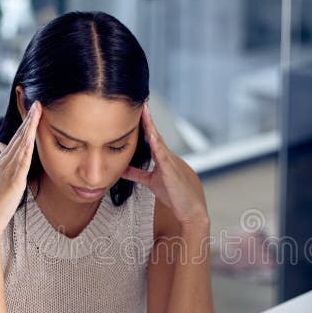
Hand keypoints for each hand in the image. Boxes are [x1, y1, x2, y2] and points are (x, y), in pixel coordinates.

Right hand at [0, 101, 41, 237]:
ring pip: (21, 145)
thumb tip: (3, 145)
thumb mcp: (2, 177)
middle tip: (37, 103)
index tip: (34, 108)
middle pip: (19, 136)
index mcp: (4, 161)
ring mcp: (9, 172)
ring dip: (29, 129)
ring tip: (36, 114)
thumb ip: (5, 161)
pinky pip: (21, 164)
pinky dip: (25, 151)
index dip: (26, 123)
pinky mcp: (13, 183)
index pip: (17, 138)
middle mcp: (5, 163)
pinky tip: (31, 141)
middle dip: (28, 120)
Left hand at [122, 103, 208, 226]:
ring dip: (151, 126)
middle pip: (155, 134)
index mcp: (162, 158)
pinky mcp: (172, 172)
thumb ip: (136, 174)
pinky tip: (152, 135)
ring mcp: (171, 162)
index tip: (136, 109)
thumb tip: (121, 169)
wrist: (191, 210)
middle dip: (147, 118)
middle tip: (140, 101)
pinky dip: (157, 145)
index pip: (151, 137)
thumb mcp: (151, 182)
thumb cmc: (175, 196)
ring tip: (144, 110)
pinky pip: (163, 156)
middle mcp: (167, 156)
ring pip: (159, 140)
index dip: (143, 123)